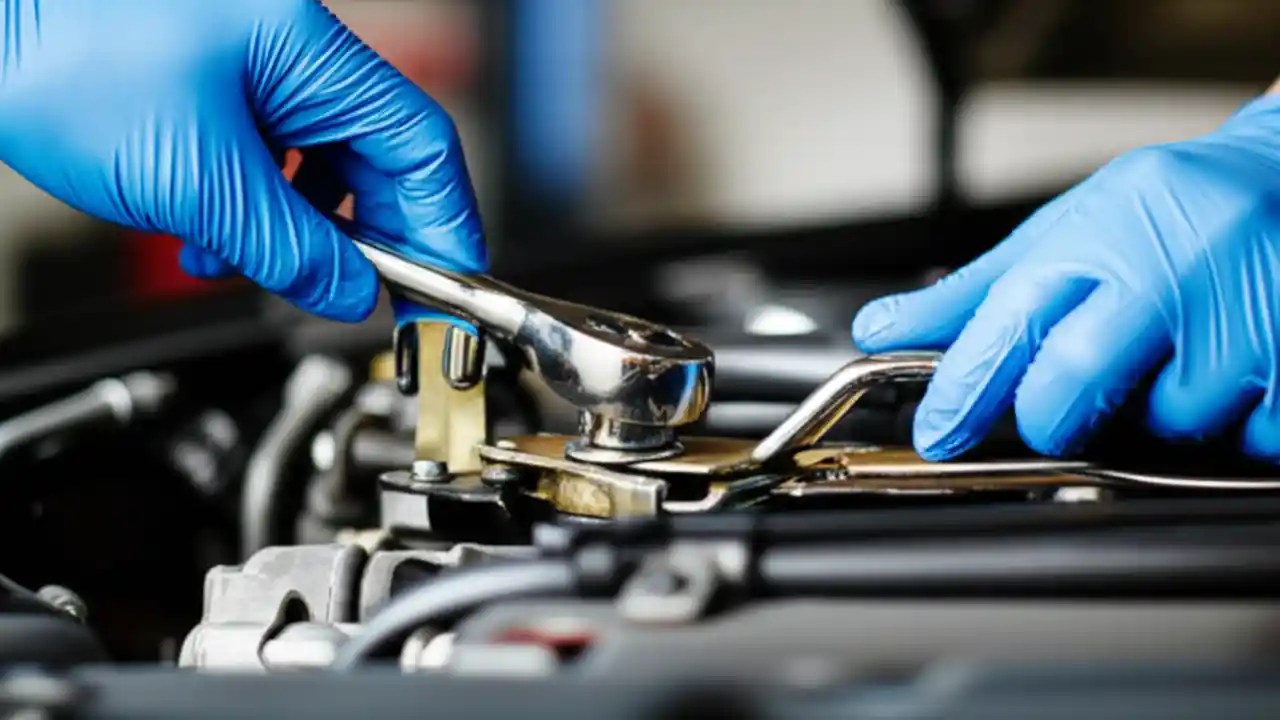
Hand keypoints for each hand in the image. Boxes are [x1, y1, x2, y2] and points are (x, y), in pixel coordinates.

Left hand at [0, 0, 484, 321]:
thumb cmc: (54, 54)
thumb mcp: (195, 181)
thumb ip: (289, 246)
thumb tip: (349, 293)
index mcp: (308, 50)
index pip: (421, 144)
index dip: (444, 227)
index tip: (450, 292)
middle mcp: (291, 50)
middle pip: (377, 158)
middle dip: (371, 240)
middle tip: (369, 302)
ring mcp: (252, 65)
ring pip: (320, 166)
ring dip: (305, 232)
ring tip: (266, 270)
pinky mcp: (213, 87)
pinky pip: (268, 159)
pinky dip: (256, 211)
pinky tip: (216, 241)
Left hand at [852, 94, 1279, 460]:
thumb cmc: (1174, 207)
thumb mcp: (1068, 228)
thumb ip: (976, 292)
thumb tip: (882, 329)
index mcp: (1105, 236)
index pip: (1011, 329)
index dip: (964, 391)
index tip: (939, 430)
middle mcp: (1174, 274)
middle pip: (1072, 396)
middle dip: (1052, 417)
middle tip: (1063, 400)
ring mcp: (1247, 324)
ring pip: (1161, 429)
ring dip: (1152, 414)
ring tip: (1175, 350)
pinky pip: (1243, 441)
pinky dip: (1226, 424)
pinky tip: (1229, 367)